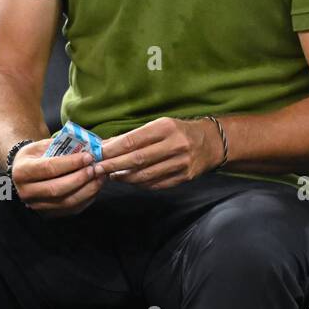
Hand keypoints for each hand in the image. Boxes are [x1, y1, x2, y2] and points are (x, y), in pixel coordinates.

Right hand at [11, 138, 103, 216]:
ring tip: (99, 177)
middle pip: (57, 189)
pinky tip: (95, 187)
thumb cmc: (35, 156)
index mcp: (22, 171)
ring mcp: (37, 206)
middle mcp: (26, 192)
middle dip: (80, 178)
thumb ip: (61, 146)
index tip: (88, 157)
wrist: (23, 173)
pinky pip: (71, 209)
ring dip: (87, 190)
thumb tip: (88, 146)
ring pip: (66, 202)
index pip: (49, 168)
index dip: (71, 163)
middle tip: (95, 168)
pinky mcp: (48, 214)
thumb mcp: (42, 146)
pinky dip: (87, 198)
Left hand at [96, 117, 220, 188]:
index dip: (113, 149)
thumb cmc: (179, 131)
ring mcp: (181, 163)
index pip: (133, 140)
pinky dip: (139, 183)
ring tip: (111, 175)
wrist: (211, 143)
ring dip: (124, 177)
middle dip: (113, 165)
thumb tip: (107, 144)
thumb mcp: (160, 125)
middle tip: (97, 169)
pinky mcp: (184, 177)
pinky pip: (155, 184)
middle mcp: (175, 145)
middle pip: (137, 159)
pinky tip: (129, 180)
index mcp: (166, 128)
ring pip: (145, 175)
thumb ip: (134, 136)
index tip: (97, 154)